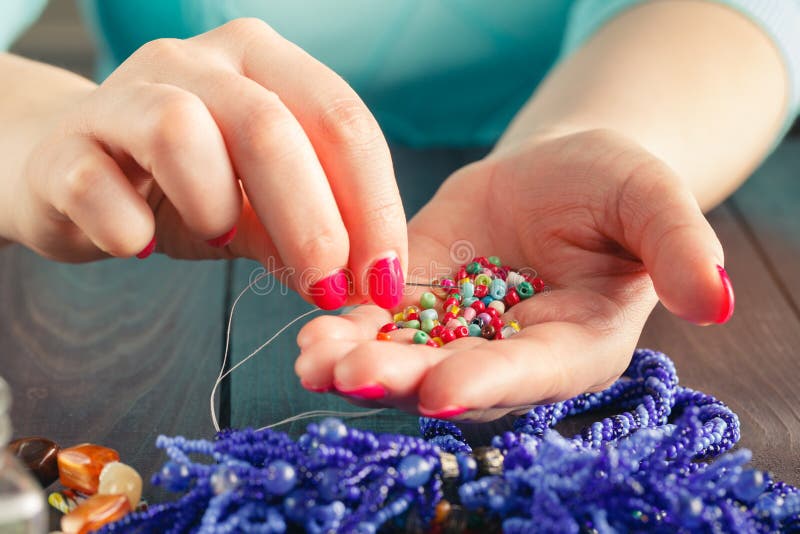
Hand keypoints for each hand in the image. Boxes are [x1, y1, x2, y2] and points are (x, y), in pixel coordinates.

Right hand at [6, 19, 405, 309]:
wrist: (75, 170)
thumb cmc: (184, 187)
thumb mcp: (260, 207)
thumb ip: (307, 234)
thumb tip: (363, 287)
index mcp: (263, 62)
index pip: (340, 120)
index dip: (373, 205)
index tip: (385, 280)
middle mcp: (196, 61)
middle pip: (270, 127)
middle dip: (314, 222)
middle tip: (329, 290)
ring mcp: (123, 94)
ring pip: (181, 130)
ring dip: (216, 205)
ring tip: (219, 234)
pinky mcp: (64, 146)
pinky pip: (93, 182)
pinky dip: (128, 227)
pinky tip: (141, 245)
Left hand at [295, 129, 733, 420]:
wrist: (555, 175)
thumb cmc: (612, 186)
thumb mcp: (650, 198)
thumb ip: (678, 243)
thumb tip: (716, 297)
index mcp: (574, 343)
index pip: (531, 372)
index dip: (490, 381)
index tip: (442, 388)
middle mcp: (510, 353)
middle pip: (455, 376)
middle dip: (402, 380)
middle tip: (351, 376)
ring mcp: (458, 332)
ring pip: (407, 358)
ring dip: (359, 363)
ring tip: (314, 361)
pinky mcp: (419, 302)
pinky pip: (381, 324)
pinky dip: (347, 331)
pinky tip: (311, 336)